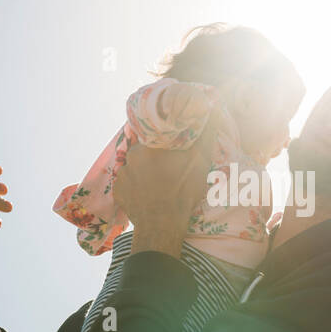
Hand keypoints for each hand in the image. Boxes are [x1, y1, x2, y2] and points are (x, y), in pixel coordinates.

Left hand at [113, 113, 217, 256]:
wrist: (162, 224)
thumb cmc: (182, 190)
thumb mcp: (200, 160)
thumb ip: (206, 133)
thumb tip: (212, 106)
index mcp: (149, 144)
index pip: (155, 134)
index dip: (165, 141)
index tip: (174, 150)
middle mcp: (131, 156)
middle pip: (145, 152)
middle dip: (155, 158)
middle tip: (169, 170)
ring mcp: (122, 175)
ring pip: (136, 168)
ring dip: (146, 173)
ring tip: (160, 185)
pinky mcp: (118, 192)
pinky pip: (128, 184)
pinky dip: (136, 188)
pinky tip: (149, 195)